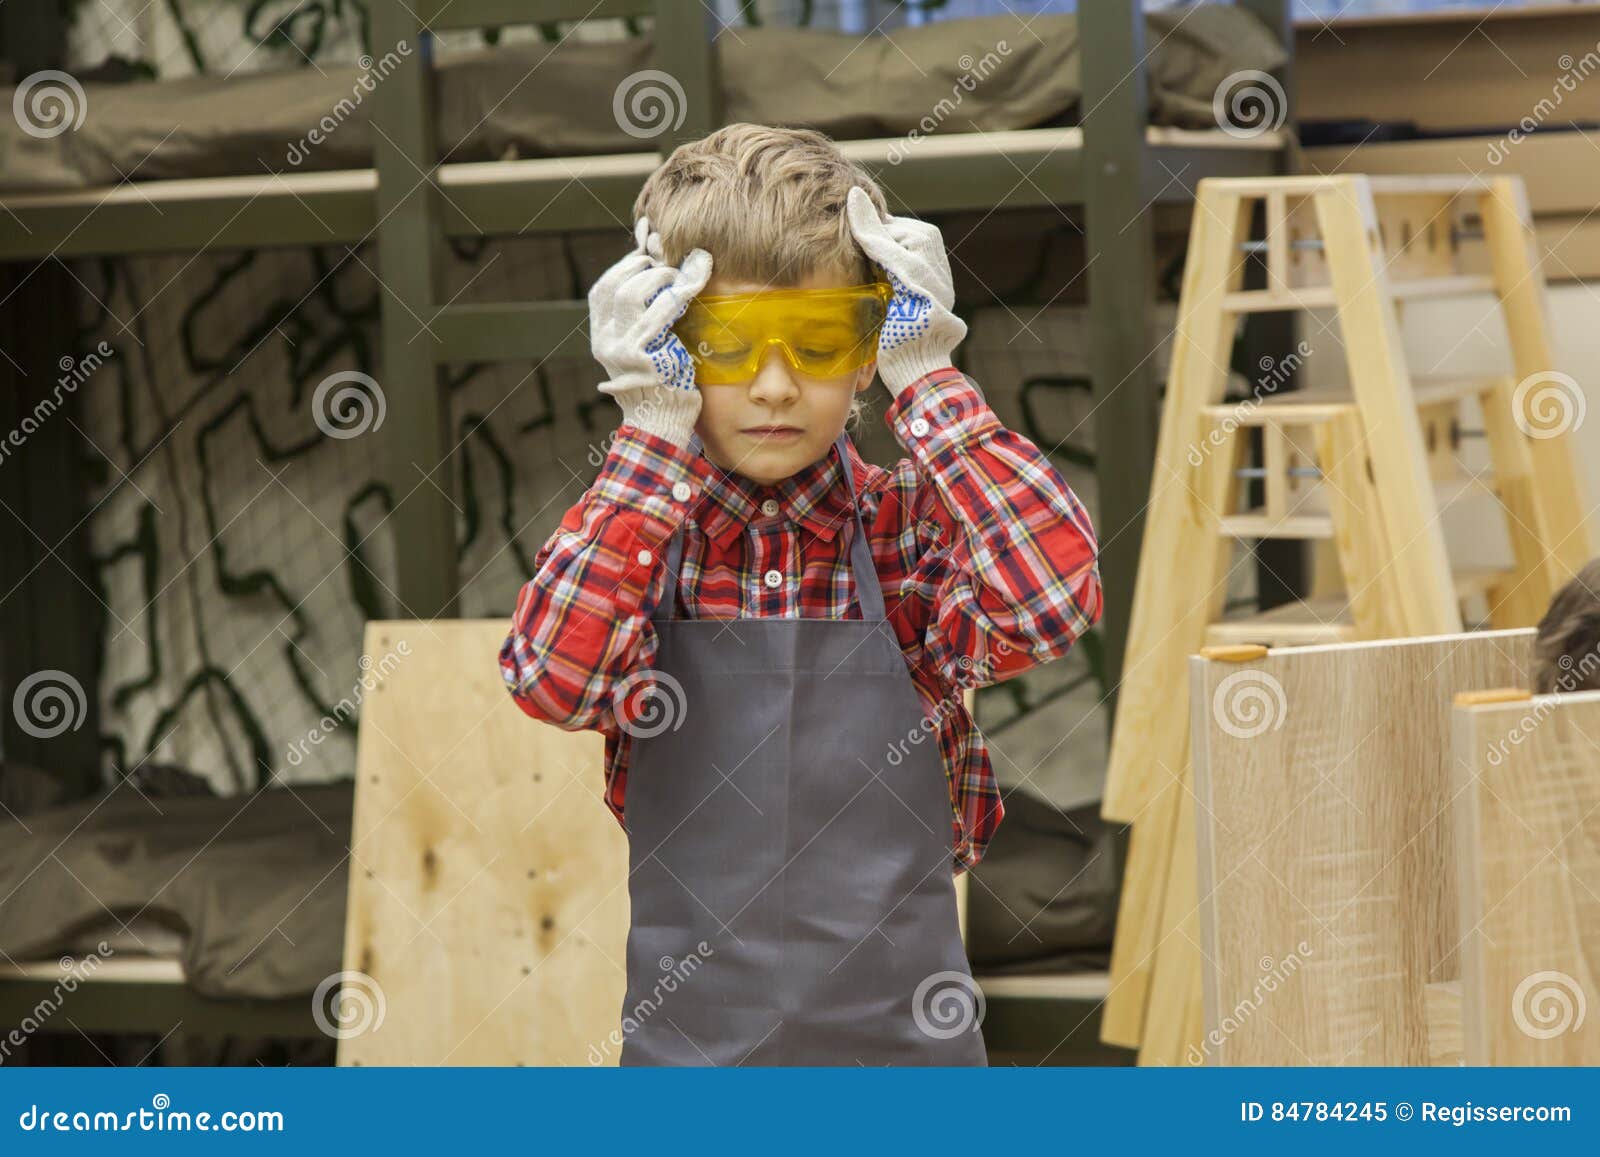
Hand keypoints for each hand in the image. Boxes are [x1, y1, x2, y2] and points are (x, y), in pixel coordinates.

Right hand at [589, 217, 712, 446]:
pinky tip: (691, 287)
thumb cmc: (665, 380)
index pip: (605, 288)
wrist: (665, 423)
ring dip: (659, 278)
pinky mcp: (641, 359)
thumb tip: (661, 260)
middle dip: (646, 268)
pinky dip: (675, 295)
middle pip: (615, 286)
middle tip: (672, 266)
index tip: (653, 253)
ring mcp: (620, 351)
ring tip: (680, 278)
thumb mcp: (651, 341)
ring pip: (631, 294)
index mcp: (602, 336)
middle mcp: (604, 342)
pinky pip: (657, 315)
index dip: (628, 265)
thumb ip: (650, 309)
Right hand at [844, 186, 966, 392]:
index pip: (878, 224)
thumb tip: (854, 195)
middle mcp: (925, 248)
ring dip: (865, 272)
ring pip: (877, 260)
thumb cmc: (911, 315)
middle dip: (864, 256)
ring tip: (866, 291)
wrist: (921, 360)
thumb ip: (873, 233)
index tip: (846, 257)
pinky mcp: (911, 291)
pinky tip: (871, 298)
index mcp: (924, 236)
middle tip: (857, 278)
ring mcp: (918, 270)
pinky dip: (872, 285)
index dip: (858, 239)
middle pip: (878, 241)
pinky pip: (881, 277)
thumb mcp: (893, 268)